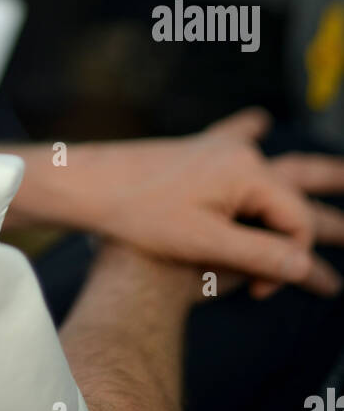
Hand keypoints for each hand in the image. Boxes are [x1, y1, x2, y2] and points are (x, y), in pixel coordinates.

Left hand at [4, 108, 343, 297]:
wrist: (91, 184)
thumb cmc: (142, 213)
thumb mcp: (205, 243)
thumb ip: (262, 255)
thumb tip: (309, 268)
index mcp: (247, 173)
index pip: (295, 223)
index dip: (286, 261)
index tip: (258, 290)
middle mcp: (239, 156)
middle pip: (295, 189)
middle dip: (323, 218)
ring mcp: (217, 149)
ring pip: (273, 163)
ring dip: (304, 172)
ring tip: (341, 173)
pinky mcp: (196, 151)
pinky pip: (232, 136)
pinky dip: (248, 130)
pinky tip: (258, 120)